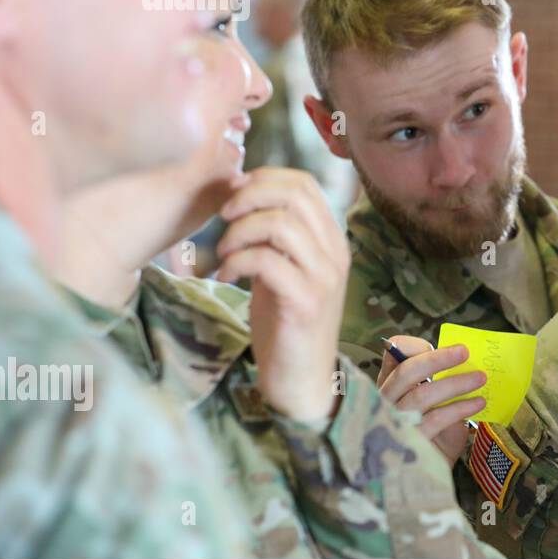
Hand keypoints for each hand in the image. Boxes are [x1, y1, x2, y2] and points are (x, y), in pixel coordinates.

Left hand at [216, 168, 349, 422]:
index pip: (304, 184)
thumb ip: (274, 236)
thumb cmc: (285, 323)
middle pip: (294, 196)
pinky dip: (238, 262)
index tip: (233, 194)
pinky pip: (268, 262)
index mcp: (331, 239)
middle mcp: (335, 253)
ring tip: (223, 252)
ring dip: (239, 232)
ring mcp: (324, 278)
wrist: (301, 380)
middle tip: (223, 217)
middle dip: (248, 197)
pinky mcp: (305, 303)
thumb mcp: (282, 269)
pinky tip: (226, 276)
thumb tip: (242, 195)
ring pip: (280, 225)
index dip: (264, 178)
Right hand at [377, 335, 485, 466]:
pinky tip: (477, 404)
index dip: (411, 346)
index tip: (435, 343)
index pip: (390, 358)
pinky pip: (435, 419)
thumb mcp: (433, 408)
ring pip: (422, 395)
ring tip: (480, 378)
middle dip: (437, 359)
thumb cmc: (430, 440)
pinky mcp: (408, 445)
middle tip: (465, 352)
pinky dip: (459, 408)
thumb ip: (438, 385)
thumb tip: (464, 360)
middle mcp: (382, 405)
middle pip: (405, 372)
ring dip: (455, 383)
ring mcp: (391, 426)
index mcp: (386, 389)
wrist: (423, 484)